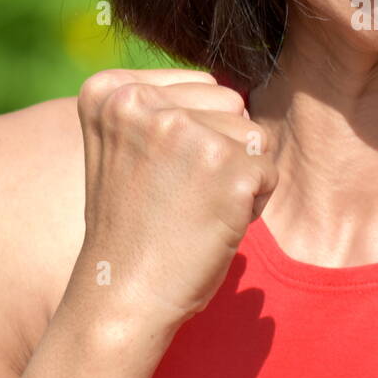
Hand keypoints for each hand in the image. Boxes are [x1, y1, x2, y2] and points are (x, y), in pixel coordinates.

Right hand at [72, 68, 277, 327]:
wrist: (122, 298)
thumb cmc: (131, 227)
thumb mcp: (123, 147)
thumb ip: (159, 106)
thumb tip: (228, 80)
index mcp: (108, 90)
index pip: (198, 85)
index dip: (192, 135)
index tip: (152, 176)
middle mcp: (141, 101)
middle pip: (229, 102)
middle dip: (220, 149)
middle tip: (176, 197)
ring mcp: (186, 132)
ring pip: (253, 134)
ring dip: (237, 175)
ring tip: (193, 210)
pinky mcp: (229, 167)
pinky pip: (269, 172)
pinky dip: (253, 203)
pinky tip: (212, 225)